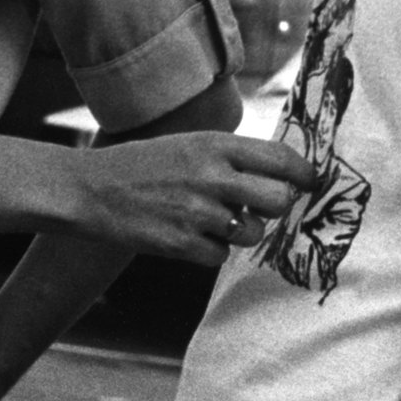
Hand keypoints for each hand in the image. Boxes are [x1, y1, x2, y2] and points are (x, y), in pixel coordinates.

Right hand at [82, 132, 316, 266]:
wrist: (90, 190)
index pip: (281, 158)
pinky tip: (188, 233)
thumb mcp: (186, 144)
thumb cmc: (141, 164)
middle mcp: (212, 176)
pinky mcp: (183, 245)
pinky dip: (211, 249)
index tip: (311, 181)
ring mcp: (198, 213)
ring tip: (212, 218)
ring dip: (241, 231)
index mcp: (214, 145)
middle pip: (279, 200)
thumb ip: (228, 157)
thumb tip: (277, 174)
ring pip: (253, 233)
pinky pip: (221, 255)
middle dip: (276, 207)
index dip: (304, 173)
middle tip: (260, 206)